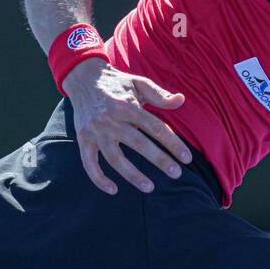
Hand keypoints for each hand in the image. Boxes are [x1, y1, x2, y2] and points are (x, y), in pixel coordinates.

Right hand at [63, 58, 192, 194]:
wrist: (83, 78)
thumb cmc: (117, 83)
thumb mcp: (140, 83)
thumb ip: (160, 95)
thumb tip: (181, 100)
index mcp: (128, 106)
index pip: (155, 127)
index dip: (173, 143)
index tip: (186, 158)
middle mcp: (111, 120)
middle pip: (139, 144)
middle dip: (160, 160)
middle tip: (177, 174)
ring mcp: (95, 131)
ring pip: (115, 159)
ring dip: (132, 175)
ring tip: (150, 188)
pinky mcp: (83, 139)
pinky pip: (89, 163)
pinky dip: (99, 179)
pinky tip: (114, 190)